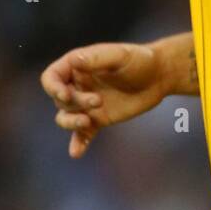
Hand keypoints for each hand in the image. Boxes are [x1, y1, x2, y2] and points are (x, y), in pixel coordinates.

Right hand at [40, 42, 166, 157]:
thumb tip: (74, 61)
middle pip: (60, 100)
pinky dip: (78, 143)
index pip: (51, 77)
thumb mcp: (119, 55)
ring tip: (88, 122)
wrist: (159, 76)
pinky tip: (76, 153)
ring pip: (65, 118)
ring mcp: (86, 104)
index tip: (65, 94)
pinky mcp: (98, 120)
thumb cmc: (139, 60)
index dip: (53, 87)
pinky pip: (82, 134)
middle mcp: (77, 85)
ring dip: (71, 123)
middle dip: (75, 103)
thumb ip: (96, 58)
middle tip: (98, 100)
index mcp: (76, 66)